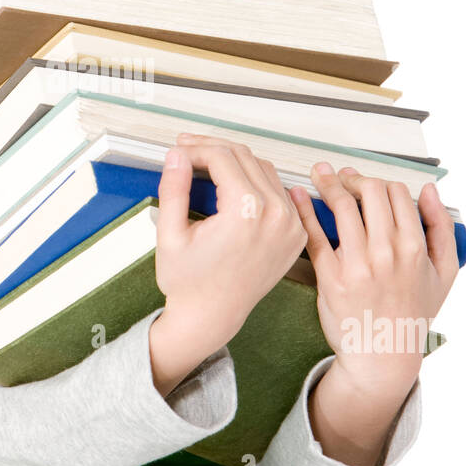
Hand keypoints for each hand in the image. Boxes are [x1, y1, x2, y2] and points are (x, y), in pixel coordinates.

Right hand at [149, 131, 306, 390]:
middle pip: (244, 157)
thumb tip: (176, 156)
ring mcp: (290, 225)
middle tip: (187, 148)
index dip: (195, 148)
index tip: (178, 151)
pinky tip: (233, 181)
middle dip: (213, 148)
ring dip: (235, 161)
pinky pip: (279, 192)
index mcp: (246, 213)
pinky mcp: (295, 234)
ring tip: (207, 163)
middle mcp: (275, 216)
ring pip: (264, 170)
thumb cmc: (189, 283)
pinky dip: (256, 181)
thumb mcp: (170, 235)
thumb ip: (174, 189)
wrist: (212, 317)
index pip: (222, 157)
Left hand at [290, 163, 459, 399]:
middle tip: (339, 175)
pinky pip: (314, 234)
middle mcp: (386, 252)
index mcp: (414, 247)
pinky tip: (298, 195)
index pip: (395, 192)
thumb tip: (428, 190)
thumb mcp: (444, 273)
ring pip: (340, 206)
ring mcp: (357, 264)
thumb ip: (442, 228)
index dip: (379, 181)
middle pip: (368, 191)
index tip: (365, 182)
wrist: (384, 357)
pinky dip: (304, 209)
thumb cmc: (414, 313)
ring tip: (319, 174)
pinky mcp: (330, 277)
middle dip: (352, 177)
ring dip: (327, 182)